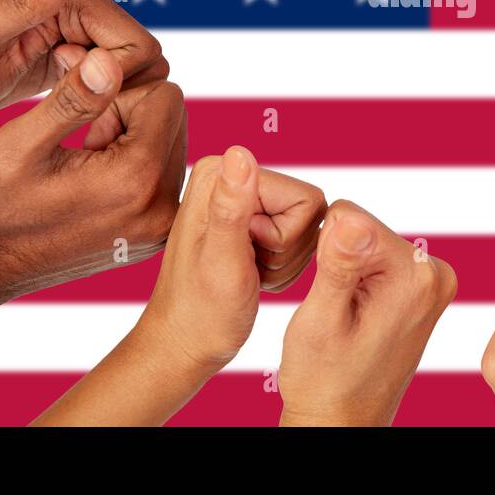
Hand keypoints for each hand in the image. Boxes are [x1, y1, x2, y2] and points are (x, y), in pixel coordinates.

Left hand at [0, 0, 165, 129]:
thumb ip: (22, 3)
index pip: (133, 42)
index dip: (119, 82)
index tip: (83, 107)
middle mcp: (78, 8)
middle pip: (139, 58)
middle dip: (119, 93)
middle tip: (77, 118)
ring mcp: (78, 33)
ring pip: (131, 72)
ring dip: (112, 101)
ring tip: (71, 118)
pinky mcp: (73, 58)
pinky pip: (113, 81)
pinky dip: (103, 104)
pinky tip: (70, 117)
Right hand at [0, 48, 186, 299]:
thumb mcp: (21, 142)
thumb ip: (73, 98)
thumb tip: (110, 58)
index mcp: (136, 181)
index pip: (167, 96)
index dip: (118, 95)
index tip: (80, 124)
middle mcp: (162, 210)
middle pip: (174, 119)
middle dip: (129, 117)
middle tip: (79, 143)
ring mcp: (159, 228)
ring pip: (169, 143)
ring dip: (130, 141)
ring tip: (80, 165)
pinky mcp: (151, 235)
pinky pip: (160, 175)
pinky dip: (131, 166)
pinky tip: (88, 182)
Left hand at [136, 146, 326, 374]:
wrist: (187, 341)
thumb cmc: (201, 312)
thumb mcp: (220, 261)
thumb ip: (231, 206)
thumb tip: (239, 153)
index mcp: (219, 174)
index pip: (304, 198)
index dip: (286, 237)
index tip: (247, 255)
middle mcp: (230, 174)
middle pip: (307, 208)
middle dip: (286, 249)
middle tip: (247, 268)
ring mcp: (243, 196)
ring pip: (305, 225)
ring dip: (283, 260)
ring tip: (247, 273)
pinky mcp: (252, 217)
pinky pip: (297, 236)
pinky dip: (281, 264)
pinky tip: (252, 274)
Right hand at [278, 201, 456, 425]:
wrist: (343, 420)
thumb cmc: (326, 380)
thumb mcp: (322, 321)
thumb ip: (339, 265)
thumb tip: (350, 217)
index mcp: (416, 275)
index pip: (349, 215)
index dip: (324, 250)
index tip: (326, 292)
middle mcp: (434, 272)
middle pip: (362, 225)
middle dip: (338, 259)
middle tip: (334, 309)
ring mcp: (431, 280)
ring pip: (365, 238)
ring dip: (345, 269)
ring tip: (344, 314)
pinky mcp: (420, 286)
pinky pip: (375, 256)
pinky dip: (356, 277)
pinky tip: (354, 312)